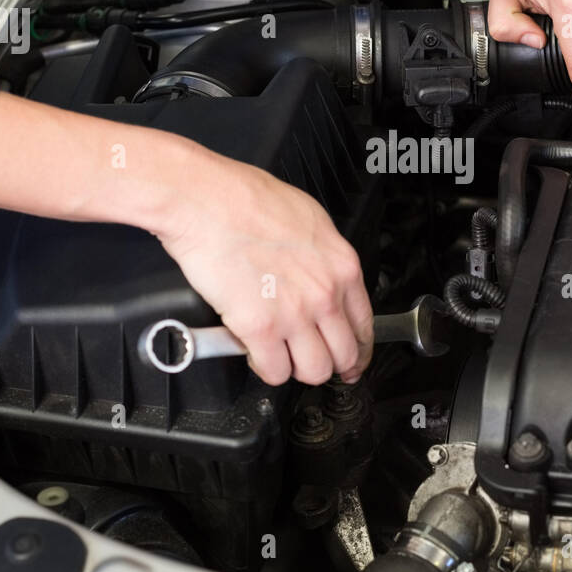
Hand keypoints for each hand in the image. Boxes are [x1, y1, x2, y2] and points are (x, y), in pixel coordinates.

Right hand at [155, 156, 372, 385]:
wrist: (207, 201)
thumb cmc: (247, 200)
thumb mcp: (308, 220)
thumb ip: (322, 257)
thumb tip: (319, 276)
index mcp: (342, 267)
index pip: (364, 325)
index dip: (358, 350)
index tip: (351, 360)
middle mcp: (325, 294)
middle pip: (344, 355)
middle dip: (329, 364)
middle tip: (312, 362)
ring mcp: (295, 314)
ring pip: (314, 371)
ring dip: (297, 370)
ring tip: (281, 356)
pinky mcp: (260, 328)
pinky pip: (274, 371)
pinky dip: (265, 369)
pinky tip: (256, 354)